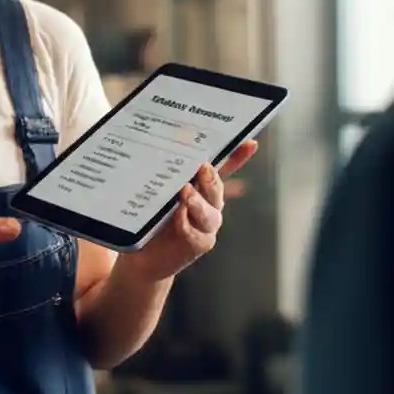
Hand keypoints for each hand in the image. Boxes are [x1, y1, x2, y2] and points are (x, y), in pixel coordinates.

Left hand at [118, 140, 257, 282]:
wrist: (144, 253)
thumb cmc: (151, 215)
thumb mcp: (157, 188)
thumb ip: (166, 171)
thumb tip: (159, 139)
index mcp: (203, 186)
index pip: (224, 168)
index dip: (238, 156)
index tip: (249, 143)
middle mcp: (210, 204)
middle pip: (216, 190)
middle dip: (211, 179)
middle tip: (202, 168)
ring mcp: (206, 225)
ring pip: (209, 213)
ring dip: (198, 202)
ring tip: (185, 193)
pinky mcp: (199, 244)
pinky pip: (196, 234)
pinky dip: (187, 224)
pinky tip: (178, 216)